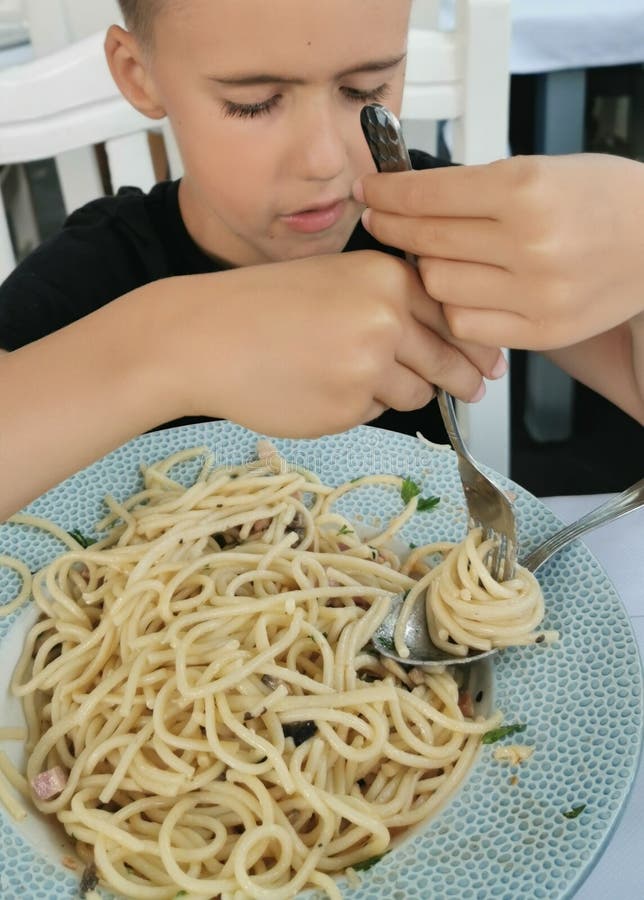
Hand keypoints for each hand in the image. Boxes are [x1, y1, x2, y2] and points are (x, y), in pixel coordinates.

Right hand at [164, 251, 503, 436]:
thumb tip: (450, 345)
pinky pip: (375, 412)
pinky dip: (360, 406)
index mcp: (386, 278)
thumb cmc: (263, 307)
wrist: (204, 338)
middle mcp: (385, 319)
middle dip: (464, 378)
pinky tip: (322, 386)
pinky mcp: (346, 408)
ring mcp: (367, 368)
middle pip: (448, 360)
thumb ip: (393, 304)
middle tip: (477, 387)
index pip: (456, 315)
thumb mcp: (337, 281)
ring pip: (415, 393)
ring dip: (400, 391)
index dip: (475, 341)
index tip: (487, 358)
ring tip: (352, 374)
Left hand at [354, 154, 643, 349]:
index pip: (429, 194)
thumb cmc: (603, 198)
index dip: (388, 194)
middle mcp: (530, 244)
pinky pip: (466, 324)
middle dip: (393, 228)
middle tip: (381, 220)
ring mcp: (536, 294)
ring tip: (429, 255)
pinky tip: (458, 288)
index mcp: (527, 189)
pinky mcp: (542, 331)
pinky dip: (452, 306)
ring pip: (438, 287)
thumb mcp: (541, 170)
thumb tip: (408, 198)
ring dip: (424, 269)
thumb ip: (476, 188)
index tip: (369, 191)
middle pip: (426, 243)